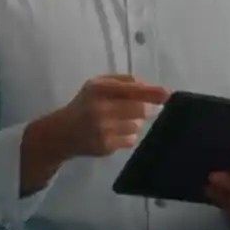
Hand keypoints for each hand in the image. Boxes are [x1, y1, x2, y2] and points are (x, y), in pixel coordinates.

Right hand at [21, 75, 166, 194]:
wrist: (62, 133)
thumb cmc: (85, 104)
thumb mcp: (98, 85)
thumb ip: (124, 81)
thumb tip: (151, 87)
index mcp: (99, 89)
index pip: (132, 89)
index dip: (152, 92)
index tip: (168, 94)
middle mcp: (100, 109)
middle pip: (140, 109)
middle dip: (150, 108)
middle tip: (151, 108)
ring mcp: (103, 130)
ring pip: (137, 125)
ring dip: (136, 122)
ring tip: (122, 120)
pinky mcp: (106, 147)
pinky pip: (131, 139)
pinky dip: (129, 135)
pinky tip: (116, 132)